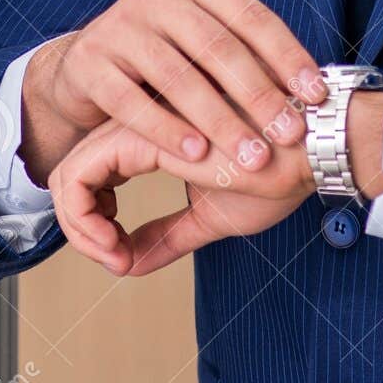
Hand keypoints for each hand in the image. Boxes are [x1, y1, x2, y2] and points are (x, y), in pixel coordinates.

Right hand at [18, 0, 329, 186]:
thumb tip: (314, 88)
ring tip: (250, 156)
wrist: (85, 68)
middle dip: (260, 94)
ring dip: (220, 120)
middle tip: (290, 133)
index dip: (287, 55)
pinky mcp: (89, 61)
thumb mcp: (202, 43)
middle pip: (218, 46)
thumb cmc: (163, 58)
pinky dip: (167, 130)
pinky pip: (132, 101)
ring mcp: (118, 24)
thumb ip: (246, 53)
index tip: (317, 95)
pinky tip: (196, 156)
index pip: (251, 15)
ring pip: (178, 76)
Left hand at [49, 119, 310, 275]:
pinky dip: (83, 220)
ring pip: (69, 174)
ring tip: (112, 255)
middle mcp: (144, 120)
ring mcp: (141, 123)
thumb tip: (125, 262)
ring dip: (79, 228)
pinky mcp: (144, 135)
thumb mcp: (211, 215)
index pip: (97, 172)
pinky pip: (80, 177)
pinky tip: (115, 247)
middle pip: (75, 172)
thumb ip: (166, 234)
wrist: (313, 147)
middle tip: (113, 259)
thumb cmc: (277, 172)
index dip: (95, 219)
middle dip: (80, 227)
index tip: (123, 255)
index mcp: (158, 132)